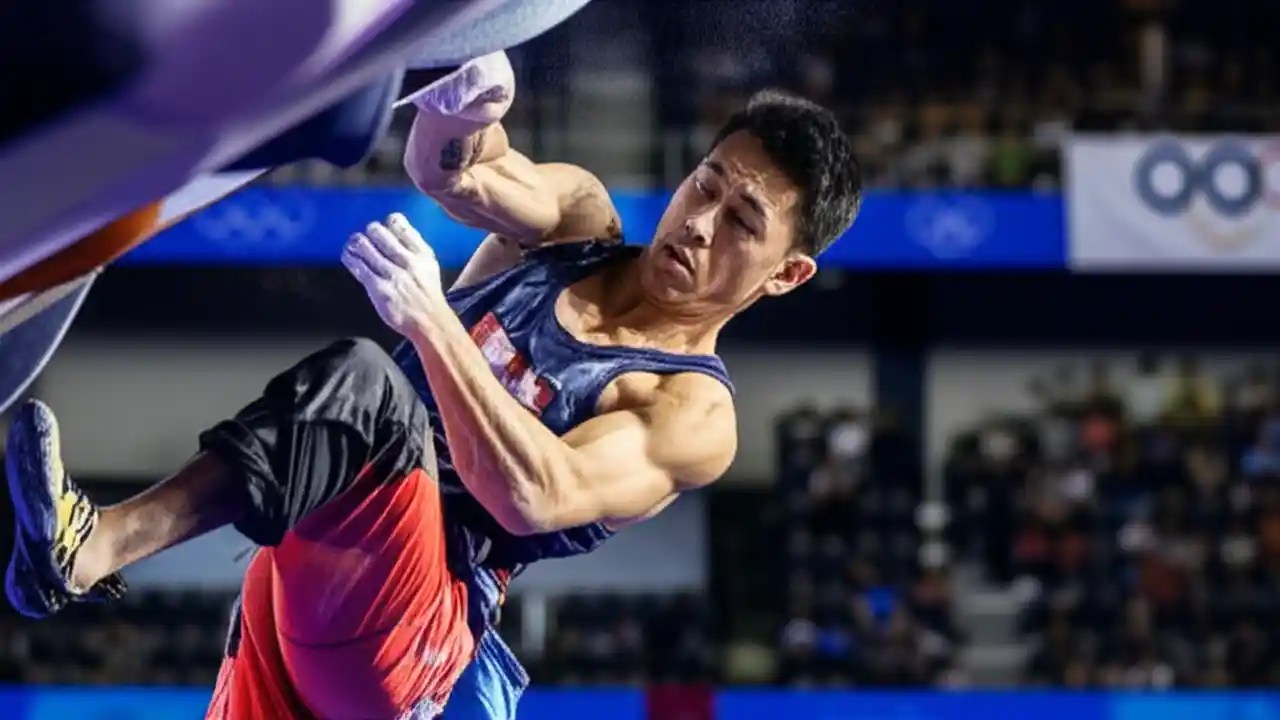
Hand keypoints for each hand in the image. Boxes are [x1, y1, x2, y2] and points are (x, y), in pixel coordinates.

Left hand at [342, 213, 445, 338]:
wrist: (430, 322)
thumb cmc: (427, 294)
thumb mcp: (429, 266)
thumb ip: (413, 248)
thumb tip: (393, 230)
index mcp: (422, 252)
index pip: (398, 224)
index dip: (386, 223)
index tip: (383, 230)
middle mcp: (407, 261)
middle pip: (378, 232)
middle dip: (369, 233)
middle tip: (366, 238)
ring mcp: (392, 275)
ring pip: (364, 247)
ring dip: (355, 244)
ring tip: (353, 246)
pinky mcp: (378, 288)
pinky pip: (358, 266)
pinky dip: (350, 258)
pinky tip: (348, 256)